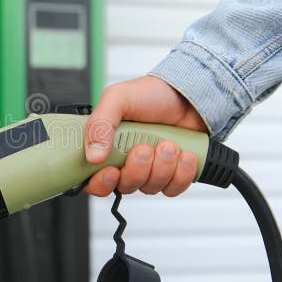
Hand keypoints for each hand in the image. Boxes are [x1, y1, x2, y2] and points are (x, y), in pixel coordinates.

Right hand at [83, 76, 207, 196]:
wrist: (189, 95)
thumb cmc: (152, 94)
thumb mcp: (118, 98)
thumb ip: (99, 124)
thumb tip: (93, 156)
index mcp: (106, 147)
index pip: (93, 179)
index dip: (100, 183)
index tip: (112, 171)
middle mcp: (126, 162)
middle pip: (124, 186)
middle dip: (137, 169)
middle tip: (145, 148)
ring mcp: (150, 171)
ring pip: (150, 188)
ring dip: (162, 167)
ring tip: (169, 144)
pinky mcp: (173, 175)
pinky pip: (173, 188)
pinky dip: (181, 173)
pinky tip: (184, 154)